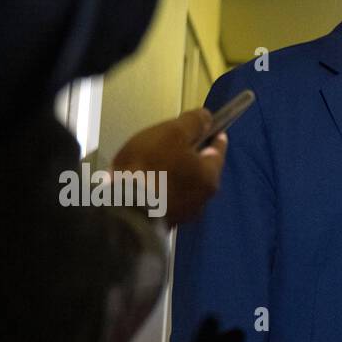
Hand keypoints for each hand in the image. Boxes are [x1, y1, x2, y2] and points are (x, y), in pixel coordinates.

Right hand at [112, 108, 226, 227]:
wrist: (123, 208)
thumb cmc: (151, 166)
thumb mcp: (172, 133)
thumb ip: (193, 123)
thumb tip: (207, 118)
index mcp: (209, 177)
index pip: (218, 151)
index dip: (215, 137)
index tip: (216, 130)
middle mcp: (202, 200)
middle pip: (200, 171)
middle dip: (192, 157)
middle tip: (180, 145)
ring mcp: (182, 214)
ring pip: (183, 186)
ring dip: (175, 174)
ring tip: (159, 164)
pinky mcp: (161, 223)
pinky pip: (166, 198)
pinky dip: (162, 188)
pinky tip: (148, 182)